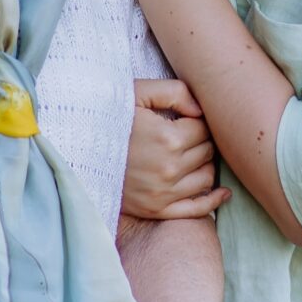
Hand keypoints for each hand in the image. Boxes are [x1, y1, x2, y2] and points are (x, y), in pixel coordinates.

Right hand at [121, 79, 229, 219]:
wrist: (78, 150)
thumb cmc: (109, 118)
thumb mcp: (138, 93)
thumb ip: (175, 92)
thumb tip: (203, 110)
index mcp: (168, 138)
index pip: (204, 129)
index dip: (198, 121)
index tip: (186, 119)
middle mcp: (169, 168)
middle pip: (207, 152)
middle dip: (202, 141)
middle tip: (188, 135)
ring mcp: (163, 193)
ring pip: (206, 178)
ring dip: (205, 164)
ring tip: (192, 154)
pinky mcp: (156, 210)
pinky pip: (197, 209)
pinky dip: (214, 201)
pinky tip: (223, 193)